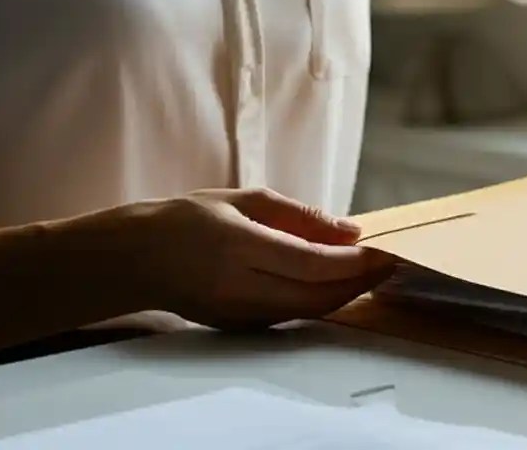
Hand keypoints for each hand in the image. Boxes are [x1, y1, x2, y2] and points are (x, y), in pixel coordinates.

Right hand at [137, 188, 395, 328]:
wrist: (138, 259)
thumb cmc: (190, 219)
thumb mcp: (244, 200)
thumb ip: (300, 215)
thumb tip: (352, 230)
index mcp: (240, 246)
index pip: (313, 264)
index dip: (355, 262)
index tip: (386, 251)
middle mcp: (240, 286)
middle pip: (318, 296)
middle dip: (360, 283)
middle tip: (389, 265)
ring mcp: (240, 313)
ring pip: (310, 312)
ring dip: (346, 295)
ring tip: (371, 273)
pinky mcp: (240, 327)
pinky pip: (292, 316)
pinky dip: (321, 301)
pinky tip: (336, 284)